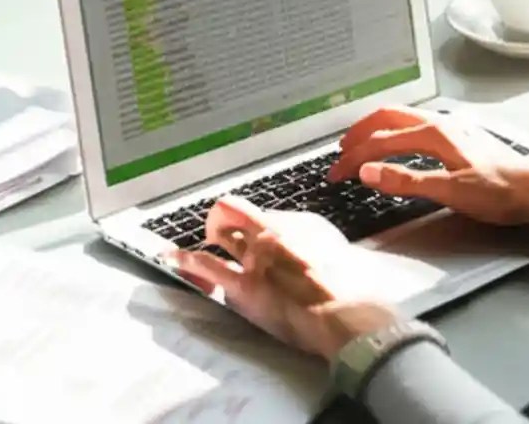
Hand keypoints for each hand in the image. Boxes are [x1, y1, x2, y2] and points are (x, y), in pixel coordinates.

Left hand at [171, 197, 398, 360]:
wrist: (349, 314)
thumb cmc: (356, 292)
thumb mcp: (344, 258)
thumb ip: (322, 253)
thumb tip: (314, 258)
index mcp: (306, 224)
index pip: (271, 216)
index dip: (261, 226)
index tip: (259, 234)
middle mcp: (277, 232)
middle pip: (240, 213)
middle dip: (227, 218)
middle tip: (222, 227)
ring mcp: (257, 256)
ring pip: (223, 234)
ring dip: (213, 235)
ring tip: (207, 238)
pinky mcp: (243, 284)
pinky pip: (207, 265)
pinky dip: (186, 259)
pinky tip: (172, 257)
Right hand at [327, 106, 528, 228]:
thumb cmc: (499, 192)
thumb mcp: (449, 191)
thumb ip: (405, 180)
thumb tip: (369, 171)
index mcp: (435, 134)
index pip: (381, 141)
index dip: (354, 157)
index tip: (336, 173)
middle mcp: (441, 124)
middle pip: (387, 117)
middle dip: (359, 132)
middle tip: (341, 152)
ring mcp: (452, 128)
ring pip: (402, 118)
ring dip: (377, 129)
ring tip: (361, 144)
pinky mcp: (460, 137)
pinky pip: (416, 126)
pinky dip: (395, 133)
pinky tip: (397, 146)